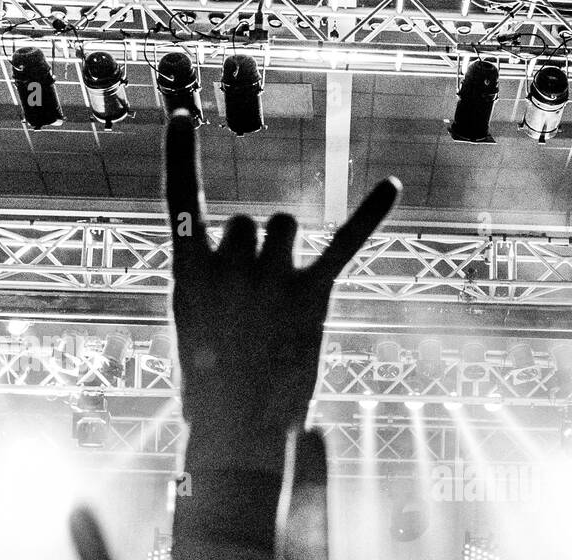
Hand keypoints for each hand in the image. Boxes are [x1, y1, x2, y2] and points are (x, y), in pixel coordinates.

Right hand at [164, 113, 400, 468]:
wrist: (236, 434)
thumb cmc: (210, 388)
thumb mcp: (193, 327)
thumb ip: (215, 279)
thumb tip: (243, 246)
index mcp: (187, 271)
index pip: (180, 197)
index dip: (181, 154)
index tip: (183, 112)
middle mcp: (227, 264)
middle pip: (249, 219)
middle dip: (255, 248)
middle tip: (254, 307)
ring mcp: (269, 279)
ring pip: (282, 223)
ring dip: (284, 250)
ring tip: (278, 303)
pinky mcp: (310, 297)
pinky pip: (342, 245)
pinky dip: (368, 215)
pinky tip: (391, 185)